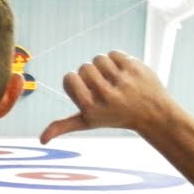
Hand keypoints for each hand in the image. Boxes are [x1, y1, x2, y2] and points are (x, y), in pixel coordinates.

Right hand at [39, 51, 173, 143]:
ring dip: (103, 66)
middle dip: (91, 74)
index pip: (69, 78)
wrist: (153, 113)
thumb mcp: (89, 123)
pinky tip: (124, 72)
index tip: (87, 90)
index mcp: (90, 108)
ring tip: (113, 79)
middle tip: (104, 86)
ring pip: (98, 58)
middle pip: (83, 67)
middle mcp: (104, 95)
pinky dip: (117, 60)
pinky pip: (114, 53)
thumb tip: (41, 140)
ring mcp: (120, 81)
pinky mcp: (134, 68)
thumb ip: (64, 126)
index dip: (76, 81)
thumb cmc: (115, 117)